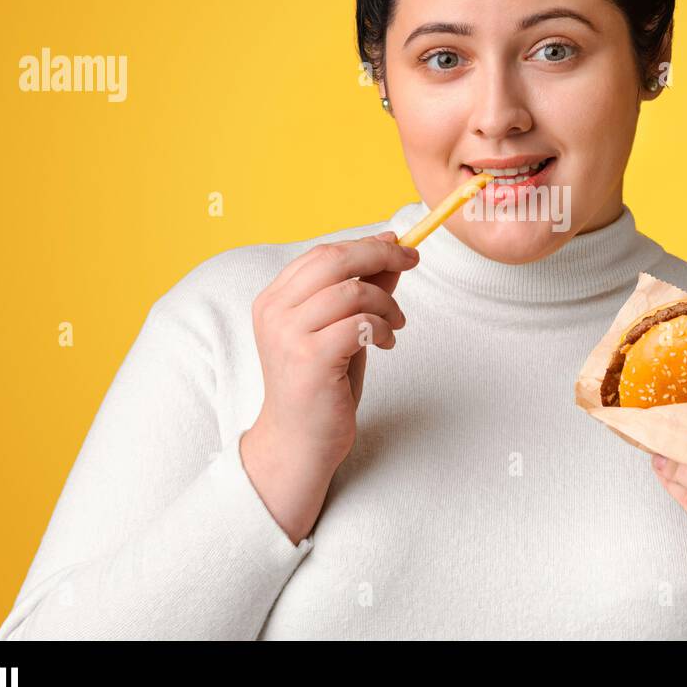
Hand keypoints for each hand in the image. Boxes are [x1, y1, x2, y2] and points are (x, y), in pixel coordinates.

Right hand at [240, 232, 415, 544]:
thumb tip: (392, 253)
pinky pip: (359, 324)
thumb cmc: (321, 385)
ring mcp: (288, 335)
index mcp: (274, 299)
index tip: (398, 245)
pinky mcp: (310, 360)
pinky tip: (386, 344)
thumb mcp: (340, 328)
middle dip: (380, 256)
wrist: (299, 442)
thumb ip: (360, 291)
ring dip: (386, 304)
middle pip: (334, 260)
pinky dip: (382, 328)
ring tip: (395, 324)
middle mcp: (275, 312)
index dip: (364, 244)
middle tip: (412, 261)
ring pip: (352, 292)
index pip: (322, 253)